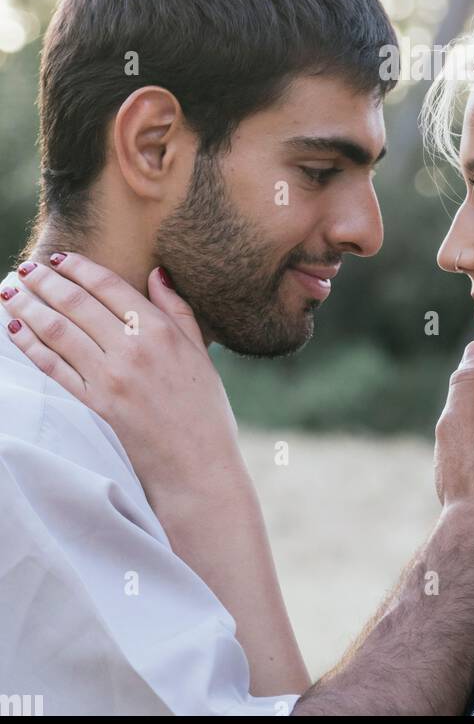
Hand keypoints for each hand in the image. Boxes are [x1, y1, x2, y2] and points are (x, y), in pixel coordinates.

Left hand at [3, 254, 244, 509]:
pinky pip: (55, 369)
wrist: (198, 465)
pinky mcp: (95, 405)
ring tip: (11, 293)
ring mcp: (110, 378)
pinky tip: (16, 331)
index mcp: (160, 329)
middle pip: (77, 304)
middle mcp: (132, 349)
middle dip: (46, 283)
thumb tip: (157, 272)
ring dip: (30, 309)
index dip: (79, 268)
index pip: (109, 286)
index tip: (59, 258)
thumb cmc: (204, 407)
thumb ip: (177, 308)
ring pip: (59, 332)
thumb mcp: (200, 350)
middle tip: (27, 269)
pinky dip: (32, 347)